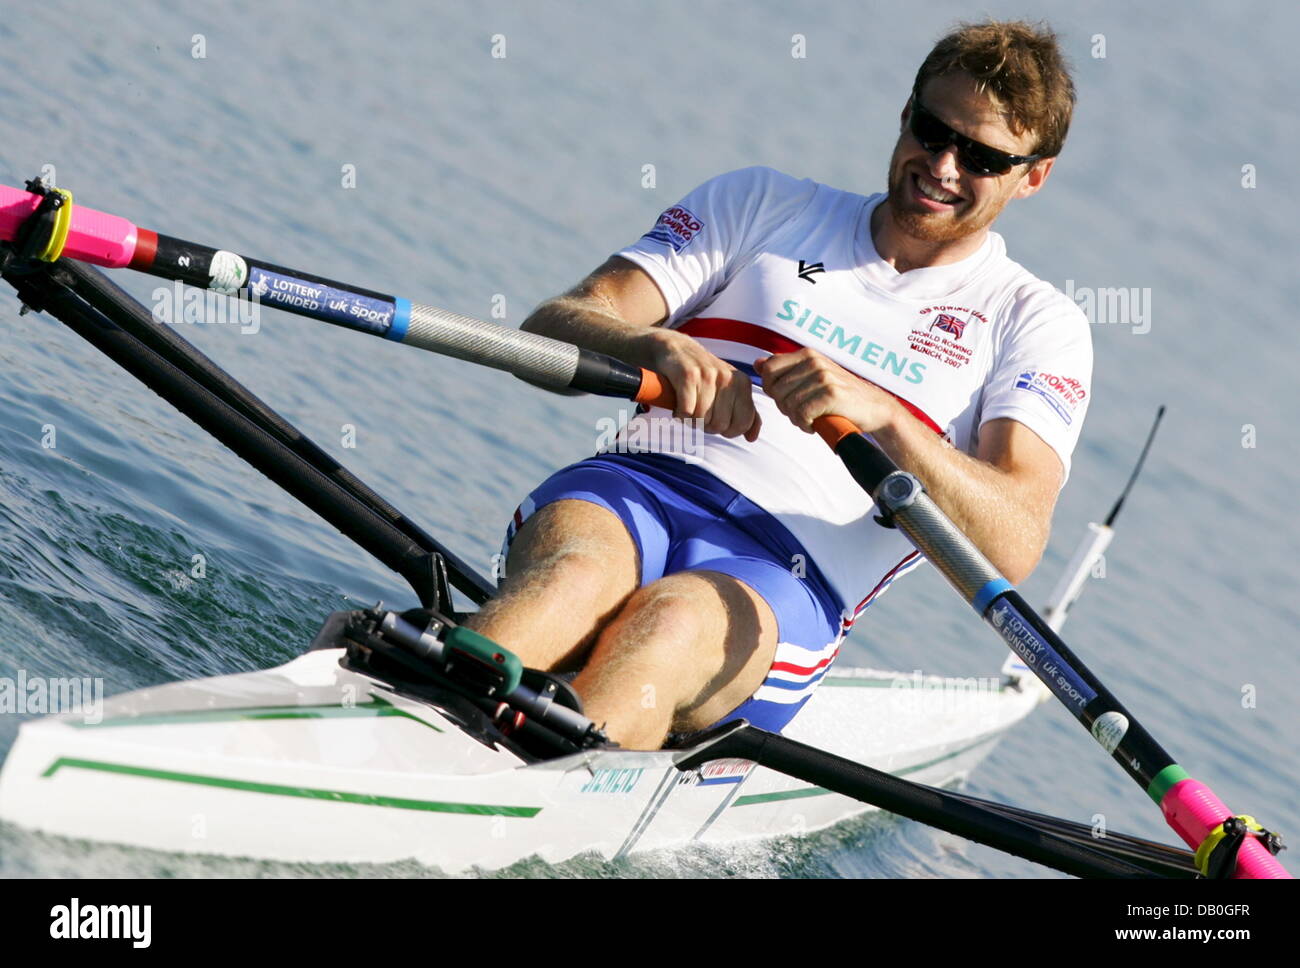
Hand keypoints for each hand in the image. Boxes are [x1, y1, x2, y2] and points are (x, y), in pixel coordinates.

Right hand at [634, 328, 761, 440]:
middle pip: (719, 425)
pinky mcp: (687, 376)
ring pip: (701, 420)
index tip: (716, 420)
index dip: (727, 430)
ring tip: (688, 406)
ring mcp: (708, 375)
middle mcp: (728, 378)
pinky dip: (679, 414)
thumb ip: (745, 413)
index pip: (742, 423)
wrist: (676, 350)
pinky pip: (686, 412)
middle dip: (706, 425)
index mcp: (743, 383)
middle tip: (699, 411)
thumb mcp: (730, 390)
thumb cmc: (705, 375)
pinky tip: (678, 403)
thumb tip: (752, 438)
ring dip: (691, 419)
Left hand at [755, 348, 900, 434]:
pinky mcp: (831, 394)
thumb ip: (785, 369)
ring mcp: (823, 376)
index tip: (787, 399)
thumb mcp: (811, 376)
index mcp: (807, 354)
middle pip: (776, 390)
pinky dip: (805, 425)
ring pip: (788, 404)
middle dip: (784, 407)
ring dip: (796, 419)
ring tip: (810, 419)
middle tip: (801, 413)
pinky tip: (816, 425)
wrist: (874, 408)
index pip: (769, 370)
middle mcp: (814, 361)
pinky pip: (802, 414)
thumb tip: (758, 363)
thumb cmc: (839, 395)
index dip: (771, 389)